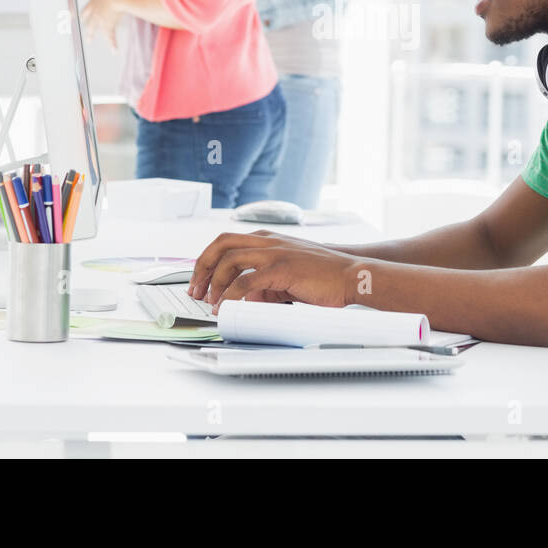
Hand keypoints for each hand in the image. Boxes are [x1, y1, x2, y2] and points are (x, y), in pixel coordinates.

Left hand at [80, 0, 125, 48]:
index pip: (88, 7)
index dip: (84, 12)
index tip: (78, 16)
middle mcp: (96, 9)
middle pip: (88, 18)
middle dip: (85, 24)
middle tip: (83, 28)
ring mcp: (100, 18)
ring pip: (93, 28)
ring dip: (90, 35)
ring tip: (89, 40)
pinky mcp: (108, 25)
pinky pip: (110, 36)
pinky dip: (112, 44)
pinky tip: (114, 50)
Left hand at [188, 230, 365, 308]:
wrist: (351, 274)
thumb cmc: (323, 277)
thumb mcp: (287, 277)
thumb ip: (264, 284)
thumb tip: (243, 299)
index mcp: (268, 240)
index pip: (226, 242)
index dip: (208, 260)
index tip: (199, 280)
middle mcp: (268, 241)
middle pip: (221, 244)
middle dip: (202, 267)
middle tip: (195, 290)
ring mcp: (275, 252)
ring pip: (229, 260)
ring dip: (213, 282)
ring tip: (209, 301)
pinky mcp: (282, 268)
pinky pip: (246, 280)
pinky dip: (230, 295)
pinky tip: (226, 307)